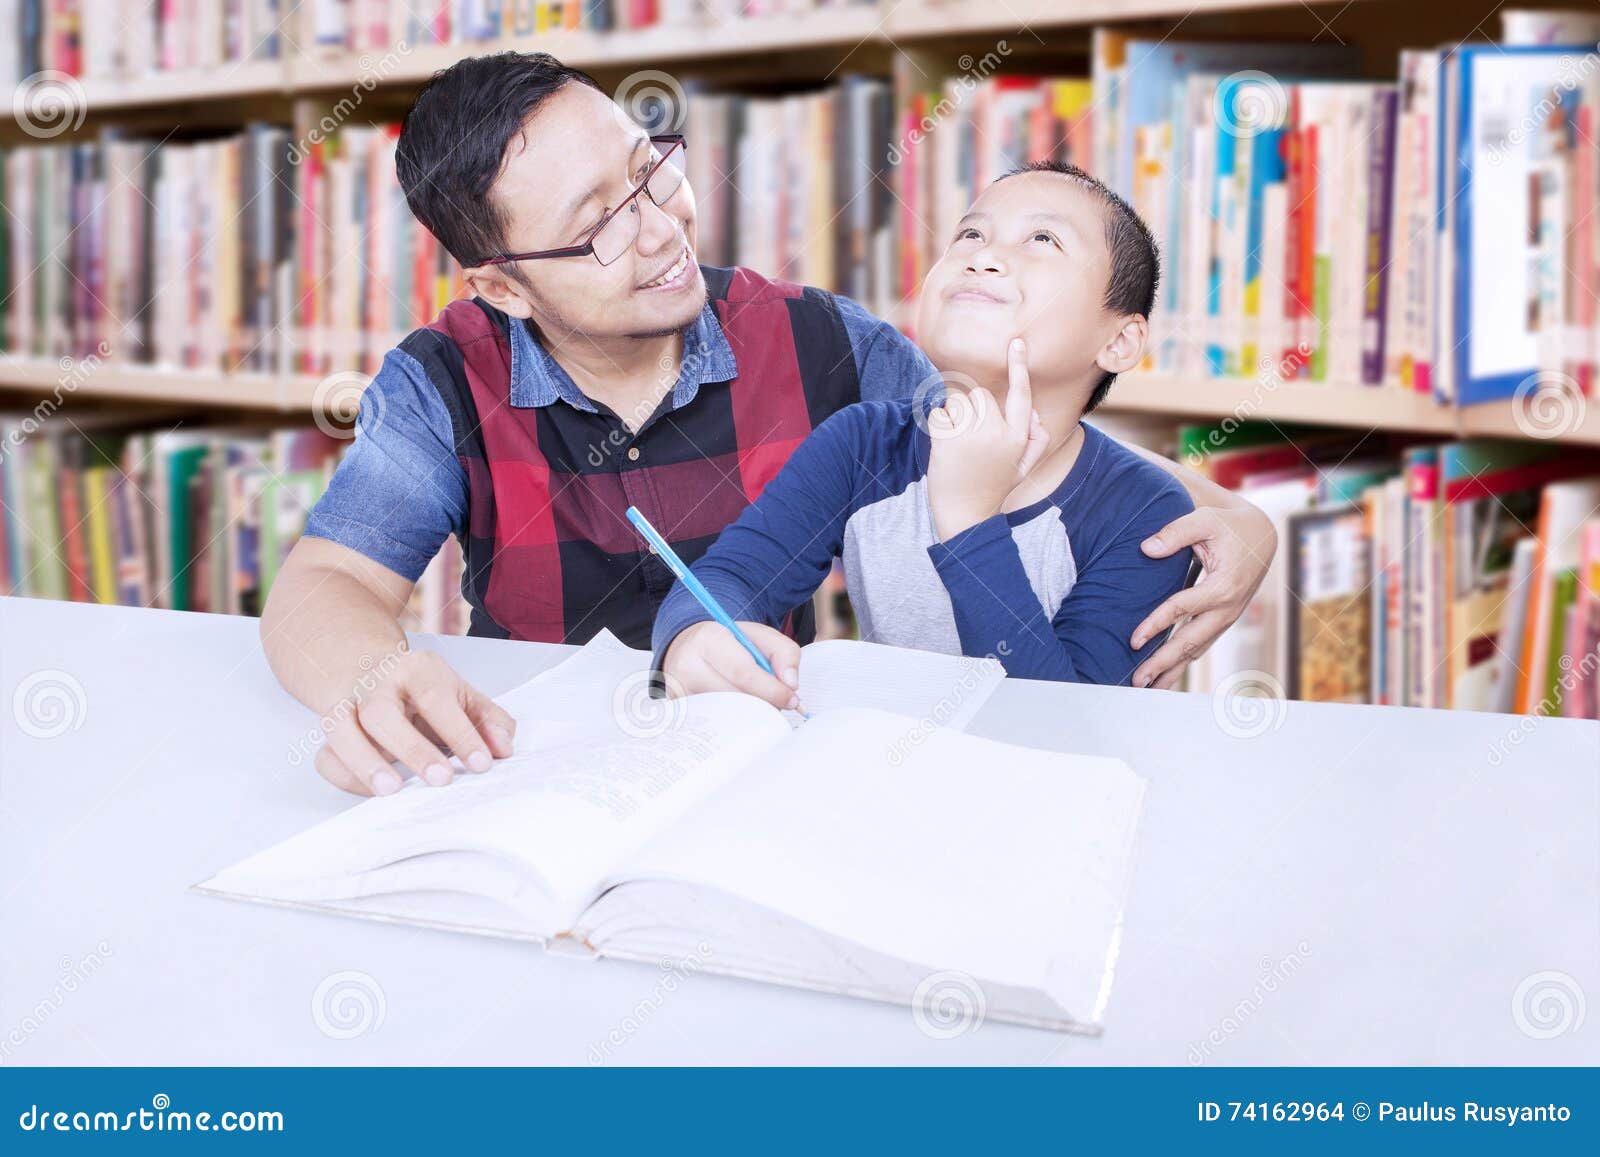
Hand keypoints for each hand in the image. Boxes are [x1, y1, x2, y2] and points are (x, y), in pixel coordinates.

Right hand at [313, 648, 516, 795]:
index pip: (436, 698)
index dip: (460, 733)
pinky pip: (328, 756)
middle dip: (412, 748)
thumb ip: (489, 720)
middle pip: (382, 713)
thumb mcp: (464, 696)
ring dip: (365, 762)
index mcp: (416, 670)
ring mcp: (347, 707)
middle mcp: (376, 685)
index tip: (481, 764)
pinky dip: (346, 775)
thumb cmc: (426, 691)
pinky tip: (373, 792)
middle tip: (441, 779)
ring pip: (341, 730)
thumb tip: (503, 748)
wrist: (373, 670)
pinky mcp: (332, 733)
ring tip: (392, 791)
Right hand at [661, 620, 801, 710]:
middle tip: (779, 704)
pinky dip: (734, 721)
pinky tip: (740, 711)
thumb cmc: (728, 643)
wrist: (689, 648)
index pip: (743, 672)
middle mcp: (688, 666)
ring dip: (751, 714)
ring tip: (756, 701)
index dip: (771, 690)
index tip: (792, 699)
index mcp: (709, 639)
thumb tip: (790, 685)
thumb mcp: (760, 636)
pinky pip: (714, 725)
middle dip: (764, 704)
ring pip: (726, 716)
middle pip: (735, 698)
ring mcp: (680, 692)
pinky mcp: (679, 712)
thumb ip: (784, 653)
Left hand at [926, 337, 1049, 539]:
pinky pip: (938, 414)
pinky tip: (944, 447)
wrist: (965, 517)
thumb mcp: (1023, 468)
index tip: (1016, 343)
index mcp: (1018, 438)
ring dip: (952, 415)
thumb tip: (1035, 414)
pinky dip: (937, 426)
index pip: (1020, 395)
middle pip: (978, 394)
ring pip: (956, 401)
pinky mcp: (947, 441)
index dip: (1018, 367)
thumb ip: (1036, 441)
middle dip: (969, 407)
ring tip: (956, 442)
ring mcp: (971, 436)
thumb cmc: (993, 488)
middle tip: (967, 434)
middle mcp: (998, 434)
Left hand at [1130, 502, 1277, 688]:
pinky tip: (1164, 676)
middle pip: (1191, 641)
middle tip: (1137, 680)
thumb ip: (1175, 533)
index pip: (1183, 609)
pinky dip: (1182, 663)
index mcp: (1223, 586)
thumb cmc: (1229, 526)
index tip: (1134, 640)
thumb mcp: (1205, 519)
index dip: (1157, 624)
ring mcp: (1227, 618)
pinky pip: (1201, 646)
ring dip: (1171, 670)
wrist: (1261, 537)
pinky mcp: (1222, 621)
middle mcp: (1227, 608)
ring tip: (1145, 688)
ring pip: (1197, 650)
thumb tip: (1146, 549)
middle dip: (1163, 662)